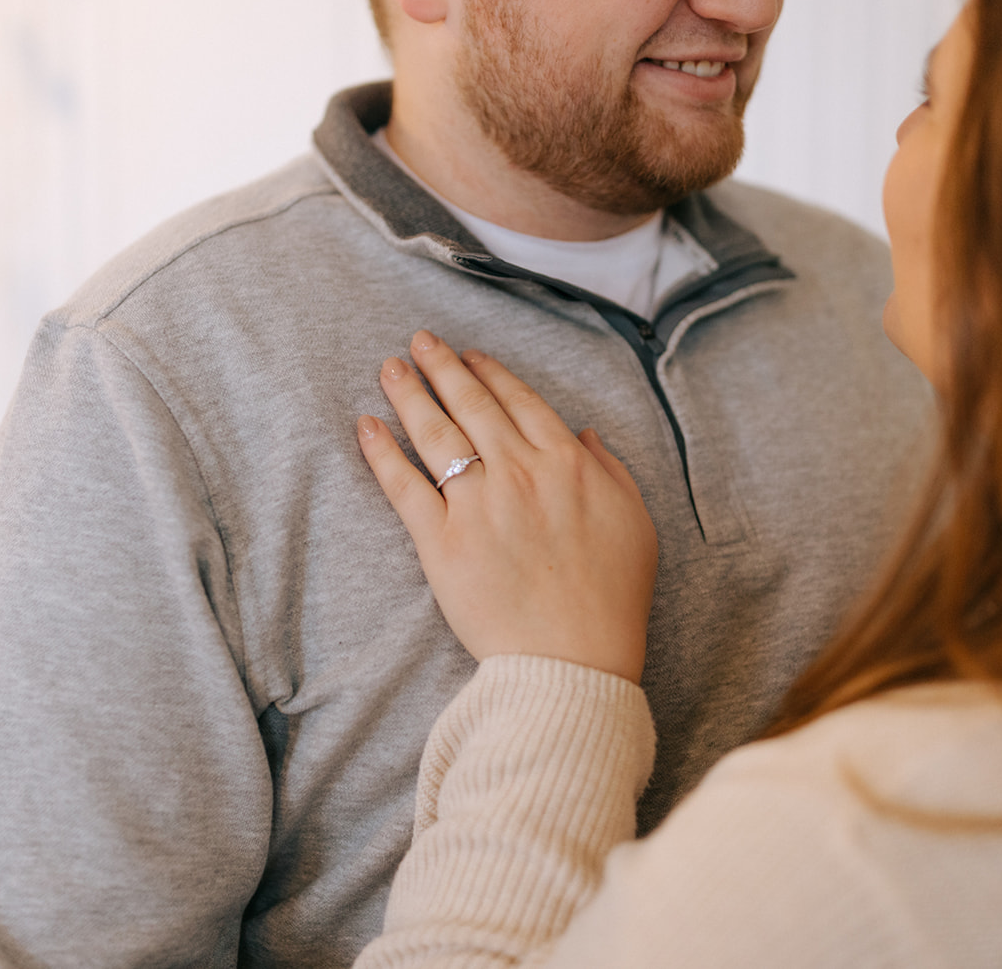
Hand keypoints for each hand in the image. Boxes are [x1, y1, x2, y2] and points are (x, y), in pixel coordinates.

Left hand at [358, 331, 658, 682]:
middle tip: (419, 342)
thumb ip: (611, 469)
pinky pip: (404, 486)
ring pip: (435, 433)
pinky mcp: (440, 543)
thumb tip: (584, 433)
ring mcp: (477, 504)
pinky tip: (366, 426)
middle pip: (472, 405)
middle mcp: (519, 472)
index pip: (519, 401)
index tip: (469, 356)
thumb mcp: (635, 522)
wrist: (574, 660)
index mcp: (566, 463)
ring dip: (409, 393)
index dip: (489, 373)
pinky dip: (381, 452)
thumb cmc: (611, 599)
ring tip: (389, 368)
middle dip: (441, 367)